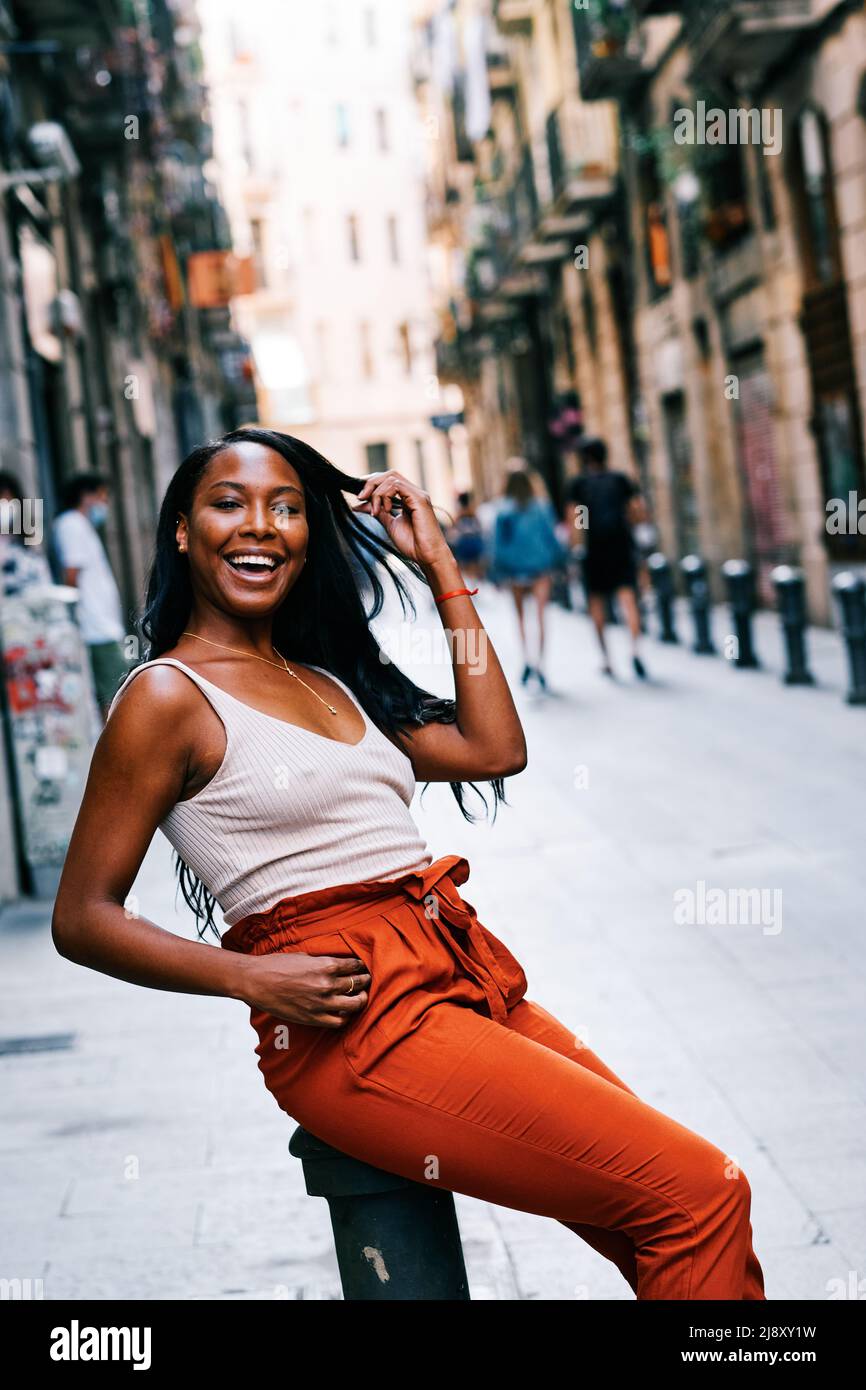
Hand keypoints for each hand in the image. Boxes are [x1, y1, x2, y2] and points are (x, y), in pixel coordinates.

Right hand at [240, 951, 370, 1027]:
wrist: (256, 981)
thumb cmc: (277, 965)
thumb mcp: (305, 956)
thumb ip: (323, 962)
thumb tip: (337, 965)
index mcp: (326, 965)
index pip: (354, 966)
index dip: (361, 966)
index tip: (362, 967)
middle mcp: (327, 985)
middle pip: (358, 984)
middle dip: (365, 981)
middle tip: (366, 980)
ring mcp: (321, 1003)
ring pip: (354, 1005)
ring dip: (360, 1000)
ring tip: (360, 997)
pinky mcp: (313, 1018)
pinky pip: (339, 1021)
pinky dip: (345, 1016)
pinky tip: (344, 1011)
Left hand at [352, 470, 452, 567]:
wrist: (427, 556)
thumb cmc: (412, 544)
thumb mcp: (389, 525)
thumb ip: (377, 512)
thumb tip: (357, 504)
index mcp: (408, 498)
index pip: (388, 480)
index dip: (372, 483)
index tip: (359, 496)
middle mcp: (414, 493)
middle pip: (389, 474)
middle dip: (371, 483)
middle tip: (360, 497)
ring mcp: (418, 494)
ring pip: (391, 478)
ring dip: (377, 493)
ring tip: (375, 512)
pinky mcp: (419, 498)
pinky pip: (397, 486)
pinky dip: (385, 495)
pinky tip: (384, 510)